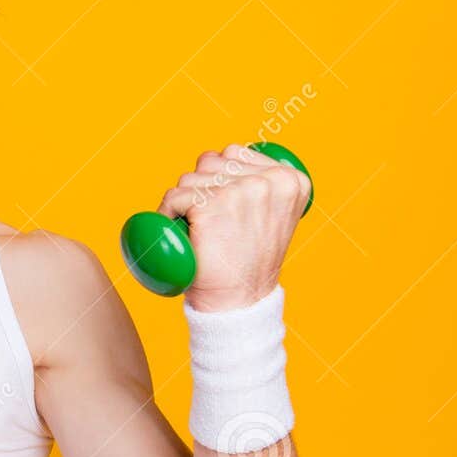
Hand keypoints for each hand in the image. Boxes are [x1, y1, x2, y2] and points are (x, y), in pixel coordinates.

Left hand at [157, 143, 310, 312]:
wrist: (239, 302)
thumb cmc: (248, 262)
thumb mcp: (270, 216)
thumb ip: (261, 186)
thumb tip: (229, 156)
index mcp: (290, 179)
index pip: (235, 154)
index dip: (217, 179)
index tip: (220, 209)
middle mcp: (270, 180)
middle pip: (210, 163)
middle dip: (199, 189)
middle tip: (207, 224)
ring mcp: (241, 191)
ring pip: (190, 178)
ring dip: (183, 202)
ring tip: (197, 231)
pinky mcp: (211, 205)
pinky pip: (174, 197)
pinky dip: (166, 214)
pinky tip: (177, 232)